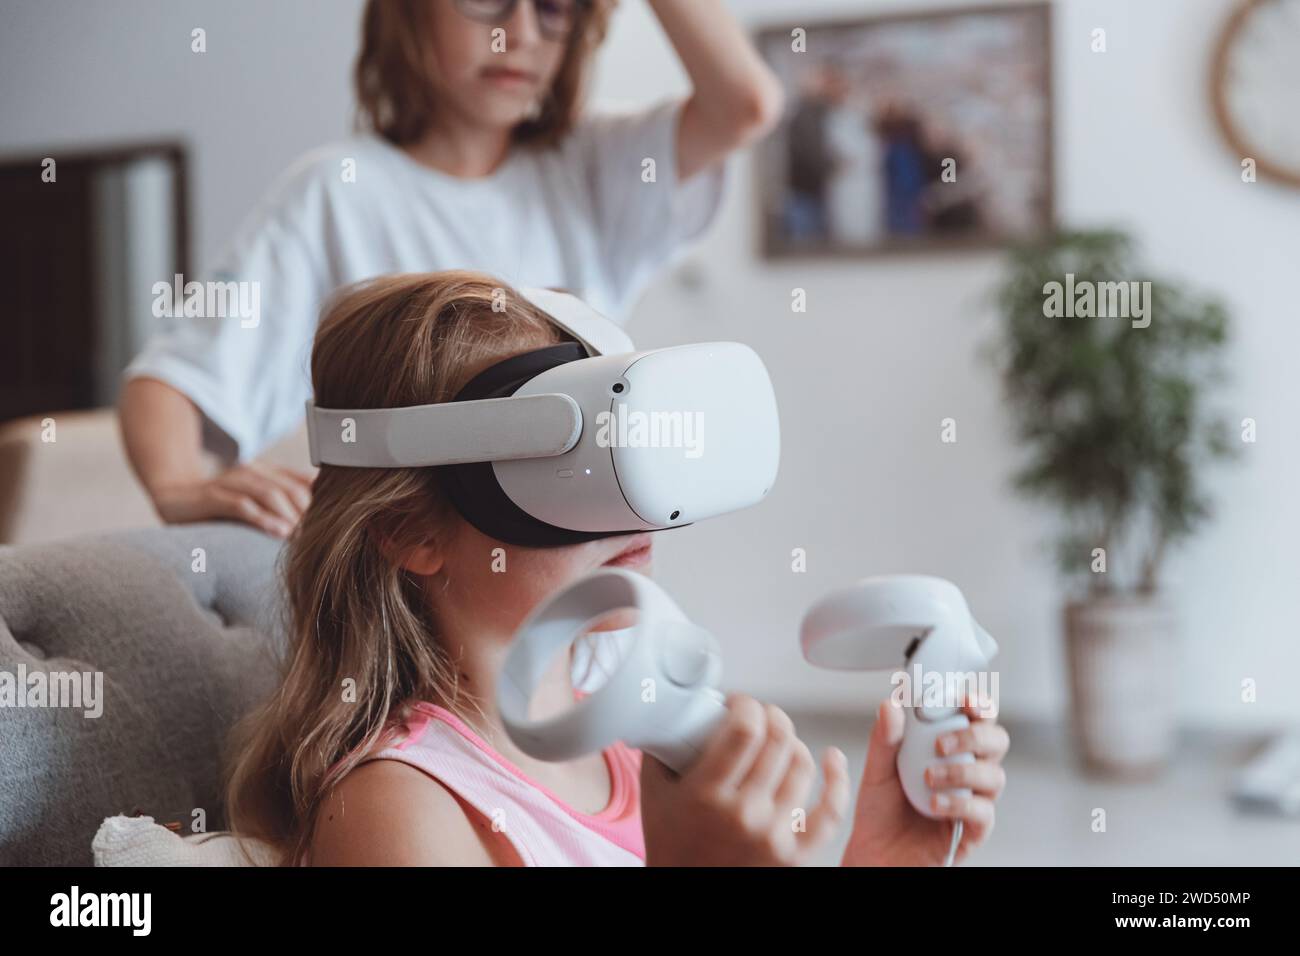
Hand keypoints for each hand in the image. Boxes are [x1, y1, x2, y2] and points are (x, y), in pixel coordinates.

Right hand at [150, 462, 313, 537]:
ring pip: (269, 494)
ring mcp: (230, 482)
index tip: (332, 527)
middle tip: (320, 537)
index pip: (303, 485)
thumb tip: (322, 513)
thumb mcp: (256, 502)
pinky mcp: (211, 497)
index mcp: (267, 473)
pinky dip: (262, 518)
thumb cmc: (221, 506)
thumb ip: (285, 503)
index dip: (319, 504)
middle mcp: (251, 472)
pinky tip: (277, 531)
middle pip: (291, 489)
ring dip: (289, 515)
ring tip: (303, 536)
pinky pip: (241, 504)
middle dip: (308, 513)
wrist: (172, 497)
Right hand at [640, 694, 850, 865]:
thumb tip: (675, 708)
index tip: (738, 703)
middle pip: (777, 740)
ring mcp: (773, 835)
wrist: (685, 892)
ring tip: (779, 740)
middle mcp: (744, 814)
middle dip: (770, 715)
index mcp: (706, 795)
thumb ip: (662, 748)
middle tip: (759, 715)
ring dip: (793, 741)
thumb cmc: (672, 846)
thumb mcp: (654, 792)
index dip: (746, 705)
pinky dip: (836, 780)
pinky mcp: (795, 855)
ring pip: (802, 765)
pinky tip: (832, 760)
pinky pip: (829, 811)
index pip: (744, 730)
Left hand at [841, 693, 1007, 866]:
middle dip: (976, 735)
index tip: (965, 699)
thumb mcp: (875, 770)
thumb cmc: (880, 810)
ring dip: (962, 770)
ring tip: (928, 777)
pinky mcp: (974, 829)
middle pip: (997, 741)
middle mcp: (967, 769)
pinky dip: (959, 803)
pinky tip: (934, 803)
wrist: (876, 855)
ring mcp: (973, 799)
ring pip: (995, 775)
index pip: (975, 717)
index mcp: (948, 747)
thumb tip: (891, 704)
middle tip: (942, 743)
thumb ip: (884, 738)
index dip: (979, 704)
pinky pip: (983, 812)